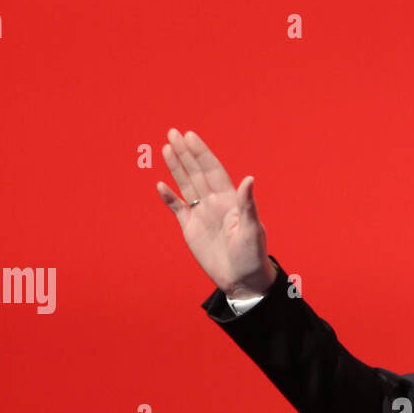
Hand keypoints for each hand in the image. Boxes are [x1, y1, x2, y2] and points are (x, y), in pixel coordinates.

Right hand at [156, 128, 276, 295]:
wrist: (242, 280)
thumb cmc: (252, 256)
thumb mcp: (252, 229)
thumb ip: (247, 204)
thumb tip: (249, 178)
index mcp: (229, 200)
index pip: (212, 170)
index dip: (201, 153)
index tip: (190, 136)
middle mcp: (214, 203)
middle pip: (196, 172)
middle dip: (185, 153)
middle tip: (173, 132)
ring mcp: (201, 214)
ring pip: (186, 185)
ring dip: (176, 167)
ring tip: (166, 148)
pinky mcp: (191, 229)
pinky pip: (178, 208)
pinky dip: (169, 197)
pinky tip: (161, 185)